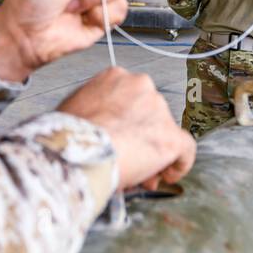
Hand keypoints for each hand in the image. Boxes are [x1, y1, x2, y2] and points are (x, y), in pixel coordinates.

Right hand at [58, 68, 195, 190]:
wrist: (75, 150)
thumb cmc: (66, 134)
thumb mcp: (73, 109)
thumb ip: (94, 112)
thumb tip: (99, 130)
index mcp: (115, 77)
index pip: (131, 99)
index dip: (128, 123)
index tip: (121, 138)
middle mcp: (141, 86)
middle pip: (150, 116)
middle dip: (142, 139)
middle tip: (131, 160)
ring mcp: (158, 110)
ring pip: (165, 133)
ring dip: (155, 154)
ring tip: (140, 175)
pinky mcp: (170, 136)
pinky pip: (186, 149)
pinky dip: (179, 164)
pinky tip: (167, 175)